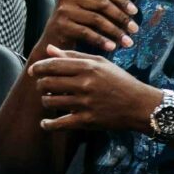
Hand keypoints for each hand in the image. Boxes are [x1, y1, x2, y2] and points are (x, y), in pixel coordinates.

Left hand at [28, 45, 161, 132]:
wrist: (139, 105)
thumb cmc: (119, 81)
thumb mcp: (99, 63)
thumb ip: (73, 56)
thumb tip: (49, 49)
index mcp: (87, 67)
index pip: (53, 65)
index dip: (38, 68)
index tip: (33, 71)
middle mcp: (85, 84)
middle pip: (47, 83)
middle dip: (40, 84)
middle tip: (43, 86)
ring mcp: (85, 103)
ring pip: (51, 102)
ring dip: (46, 101)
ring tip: (50, 100)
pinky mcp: (87, 121)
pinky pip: (59, 123)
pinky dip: (48, 124)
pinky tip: (45, 123)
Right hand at [40, 0, 138, 53]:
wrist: (52, 42)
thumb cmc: (75, 21)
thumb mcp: (90, 5)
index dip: (122, 0)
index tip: (135, 13)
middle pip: (101, 3)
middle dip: (121, 17)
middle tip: (135, 30)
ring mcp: (62, 10)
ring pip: (96, 19)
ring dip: (115, 31)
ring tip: (127, 42)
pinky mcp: (60, 26)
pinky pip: (86, 33)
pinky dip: (101, 41)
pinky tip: (112, 47)